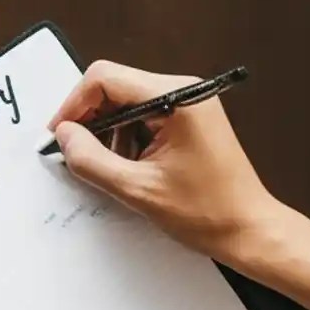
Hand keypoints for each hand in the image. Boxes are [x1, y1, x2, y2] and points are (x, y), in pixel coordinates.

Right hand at [48, 61, 282, 262]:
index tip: (60, 133)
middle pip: (113, 85)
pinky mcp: (187, 116)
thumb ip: (91, 160)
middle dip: (90, 117)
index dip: (74, 104)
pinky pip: (141, 112)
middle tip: (75, 150)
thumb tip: (64, 135)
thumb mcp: (137, 190)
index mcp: (177, 98)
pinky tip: (129, 163)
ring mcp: (187, 102)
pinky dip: (125, 134)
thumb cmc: (208, 213)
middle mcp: (184, 91)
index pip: (105, 78)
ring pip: (124, 99)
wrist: (249, 230)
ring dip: (108, 129)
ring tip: (111, 165)